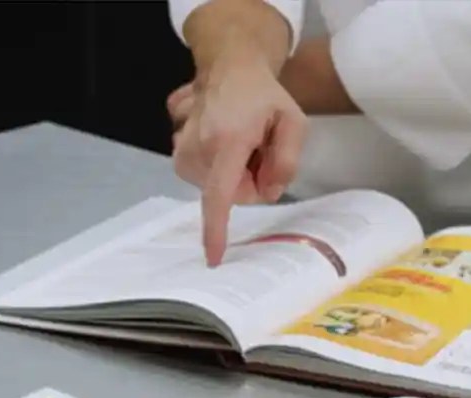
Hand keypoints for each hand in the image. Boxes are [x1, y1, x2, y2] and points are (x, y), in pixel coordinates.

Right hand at [170, 58, 307, 266]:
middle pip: (231, 195)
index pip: (220, 195)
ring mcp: (182, 149)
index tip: (213, 257)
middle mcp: (198, 148)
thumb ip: (288, 161)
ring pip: (218, 188)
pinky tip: (227, 143)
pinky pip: (204, 178)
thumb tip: (269, 192)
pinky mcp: (177, 153)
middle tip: (260, 151)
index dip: (217, 229)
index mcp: (227, 141)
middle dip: (250, 181)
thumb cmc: (265, 96)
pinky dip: (219, 168)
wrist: (229, 67)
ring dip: (235, 173)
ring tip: (243, 143)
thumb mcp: (294, 123)